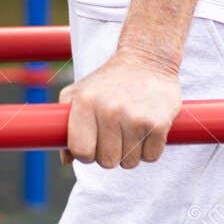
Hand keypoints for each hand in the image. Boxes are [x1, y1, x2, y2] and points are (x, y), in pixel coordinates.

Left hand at [58, 50, 181, 168]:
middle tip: (114, 136)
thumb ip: (65, 125)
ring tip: (130, 130)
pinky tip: (146, 130)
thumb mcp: (78, 93)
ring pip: (129, 162)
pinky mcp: (158, 124)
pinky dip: (149, 150)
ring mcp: (134, 117)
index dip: (86, 154)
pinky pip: (150, 157)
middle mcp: (108, 110)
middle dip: (110, 154)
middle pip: (106, 161)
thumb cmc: (106, 82)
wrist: (146, 61)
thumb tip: (66, 160)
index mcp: (85, 102)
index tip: (92, 146)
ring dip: (130, 153)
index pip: (81, 151)